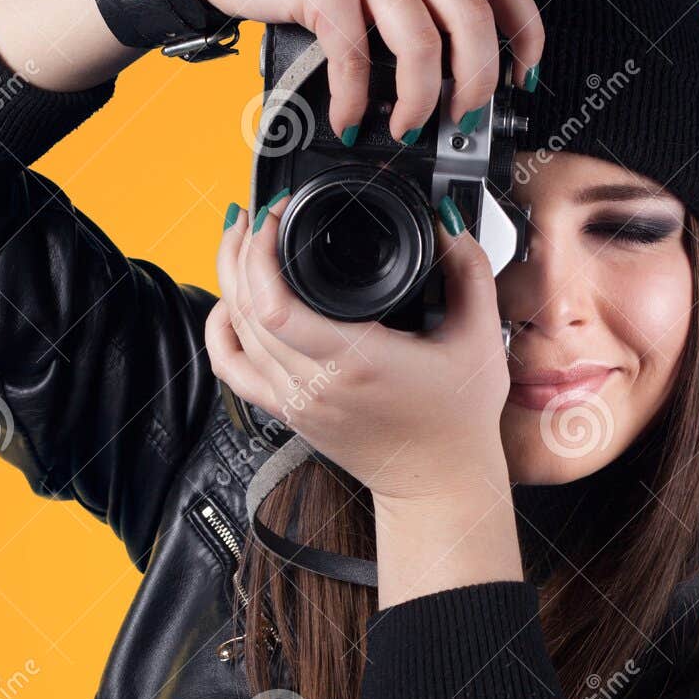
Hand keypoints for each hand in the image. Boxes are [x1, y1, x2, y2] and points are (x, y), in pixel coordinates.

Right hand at [180, 0, 543, 137]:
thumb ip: (417, 2)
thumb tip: (451, 76)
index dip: (526, 37)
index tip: (520, 79)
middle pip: (473, 20)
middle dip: (475, 84)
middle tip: (460, 118)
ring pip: (422, 45)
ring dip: (419, 103)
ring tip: (405, 127)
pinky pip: (356, 59)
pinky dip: (354, 104)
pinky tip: (348, 120)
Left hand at [205, 194, 513, 507]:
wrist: (439, 483)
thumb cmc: (458, 419)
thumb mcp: (479, 336)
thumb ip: (468, 268)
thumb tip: (446, 220)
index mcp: (355, 360)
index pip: (274, 302)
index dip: (262, 249)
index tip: (281, 215)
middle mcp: (314, 384)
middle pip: (244, 307)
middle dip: (242, 248)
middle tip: (259, 215)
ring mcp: (294, 401)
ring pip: (234, 332)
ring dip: (230, 278)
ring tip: (240, 239)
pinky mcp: (287, 413)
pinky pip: (231, 369)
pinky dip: (220, 330)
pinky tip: (228, 303)